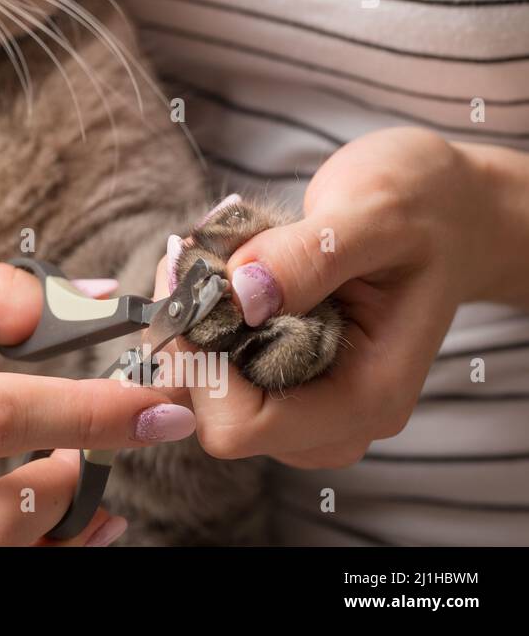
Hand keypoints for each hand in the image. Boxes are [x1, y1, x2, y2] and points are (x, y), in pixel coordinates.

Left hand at [154, 127, 518, 468]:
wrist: (445, 213)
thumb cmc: (423, 209)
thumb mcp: (374, 213)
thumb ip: (308, 257)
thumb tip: (239, 295)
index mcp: (366, 398)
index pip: (240, 426)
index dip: (199, 360)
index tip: (194, 282)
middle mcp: (334, 417)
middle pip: (211, 415)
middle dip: (189, 336)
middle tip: (196, 256)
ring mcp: (306, 402)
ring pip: (203, 392)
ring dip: (191, 323)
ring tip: (221, 256)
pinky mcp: (282, 378)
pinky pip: (212, 367)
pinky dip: (201, 318)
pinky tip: (225, 268)